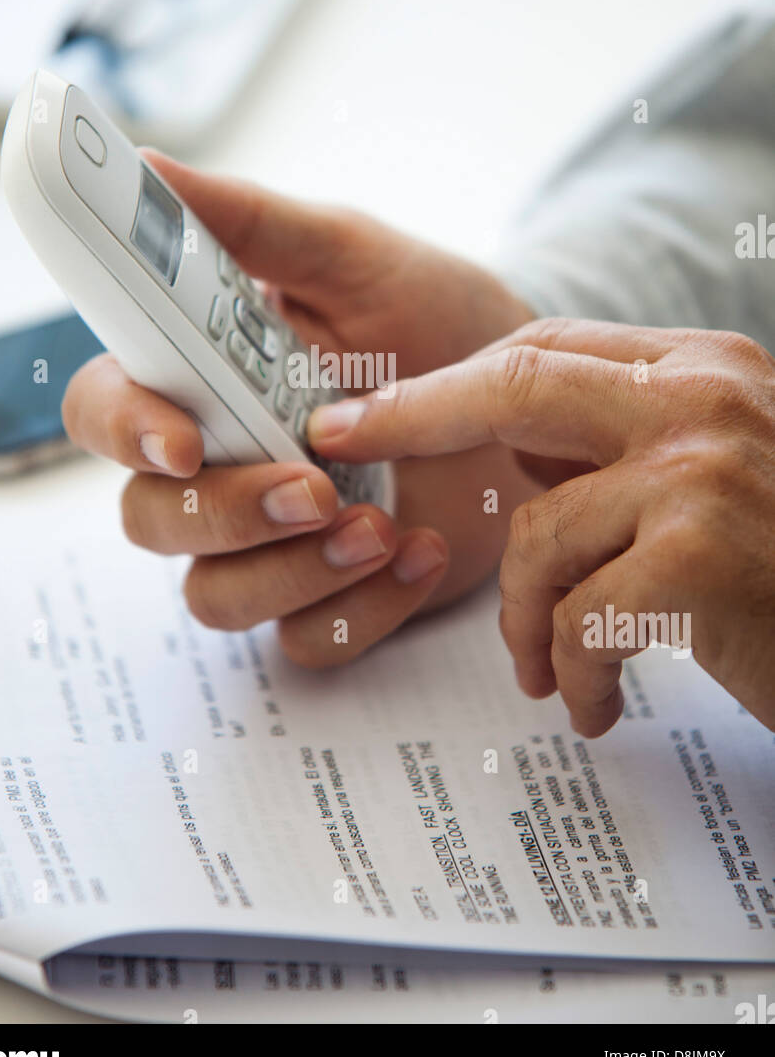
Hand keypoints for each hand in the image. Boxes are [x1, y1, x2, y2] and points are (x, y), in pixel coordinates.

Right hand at [62, 153, 539, 663]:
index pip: (106, 412)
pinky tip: (424, 551)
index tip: (188, 441)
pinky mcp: (333, 594)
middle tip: (318, 488)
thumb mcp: (354, 256)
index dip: (127, 432)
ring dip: (293, 574)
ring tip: (384, 525)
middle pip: (151, 520)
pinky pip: (307, 641)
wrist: (531, 394)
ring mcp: (273, 540)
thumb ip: (253, 223)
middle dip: (228, 516)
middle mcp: (223, 466)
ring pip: (215, 597)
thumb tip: (152, 167)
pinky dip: (362, 610)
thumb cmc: (433, 314)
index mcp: (203, 380)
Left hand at [308, 319, 774, 732]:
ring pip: (540, 533)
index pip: (548, 348)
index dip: (449, 381)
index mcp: (706, 369)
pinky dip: (574, 674)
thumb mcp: (715, 483)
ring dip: (528, 621)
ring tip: (558, 673)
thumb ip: (618, 446)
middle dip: (414, 414)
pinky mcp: (702, 559)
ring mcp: (707, 473)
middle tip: (341, 442)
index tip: (370, 409)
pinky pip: (578, 617)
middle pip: (520, 382)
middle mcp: (709, 399)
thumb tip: (502, 435)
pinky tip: (599, 707)